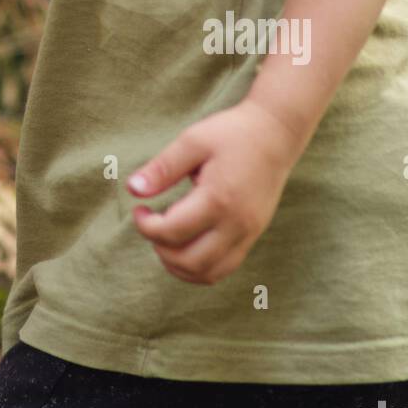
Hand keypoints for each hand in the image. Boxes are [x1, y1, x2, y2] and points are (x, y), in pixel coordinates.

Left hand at [125, 100, 303, 285]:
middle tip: (151, 225)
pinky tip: (185, 246)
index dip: (146, 227)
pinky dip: (200, 267)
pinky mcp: (253, 235)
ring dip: (179, 265)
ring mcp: (248, 233)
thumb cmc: (231, 133)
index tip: (139, 209)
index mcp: (218, 199)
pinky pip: (225, 268)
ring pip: (209, 273)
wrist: (275, 134)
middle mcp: (236, 224)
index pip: (172, 232)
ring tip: (165, 238)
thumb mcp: (192, 141)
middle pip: (190, 261)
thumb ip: (162, 168)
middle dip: (160, 249)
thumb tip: (133, 190)